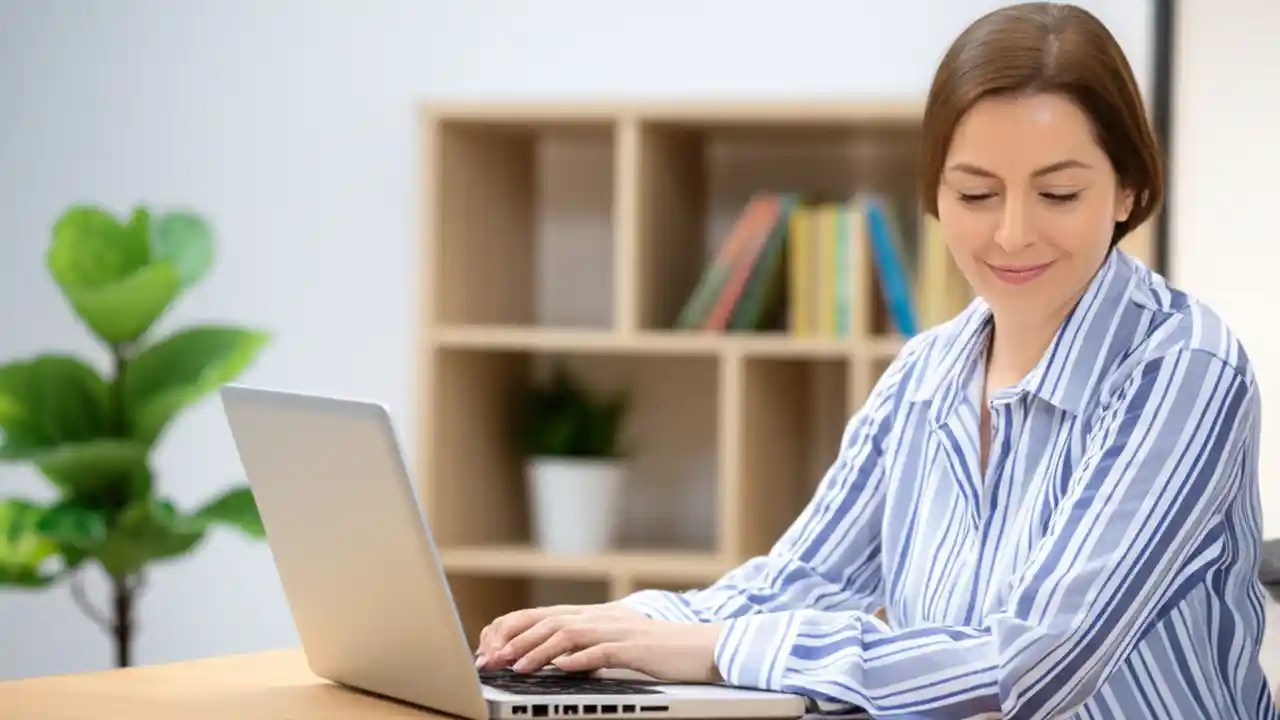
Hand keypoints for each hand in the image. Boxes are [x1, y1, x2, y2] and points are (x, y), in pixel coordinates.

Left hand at [474, 602, 724, 683]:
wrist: (695, 646)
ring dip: (537, 650)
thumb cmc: (654, 649)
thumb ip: (583, 646)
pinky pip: (601, 650)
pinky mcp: (632, 646)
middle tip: (491, 660)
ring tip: (515, 666)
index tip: (489, 649)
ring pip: (567, 633)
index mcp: (591, 615)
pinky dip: (578, 659)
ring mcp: (615, 629)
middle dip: (513, 640)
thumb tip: (552, 659)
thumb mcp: (611, 643)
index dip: (511, 629)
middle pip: (546, 620)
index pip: (540, 615)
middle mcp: (598, 616)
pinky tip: (561, 668)